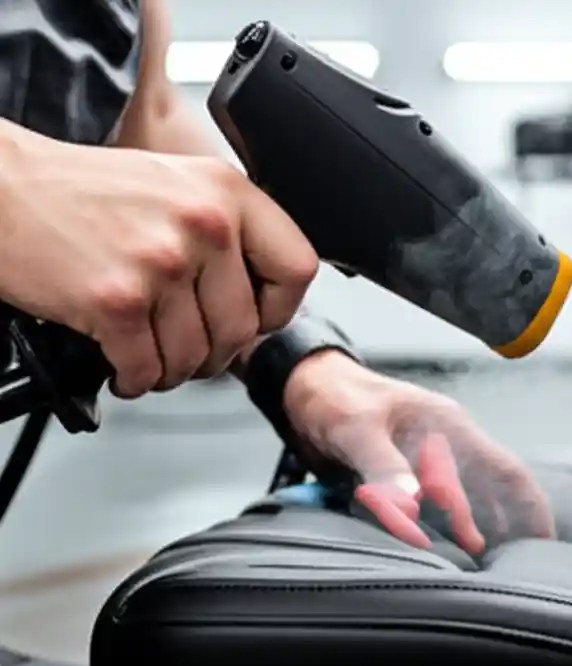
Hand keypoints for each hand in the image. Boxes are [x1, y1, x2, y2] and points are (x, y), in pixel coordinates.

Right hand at [0, 120, 317, 397]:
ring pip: (197, 356)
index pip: (298, 268)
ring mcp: (161, 263)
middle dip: (214, 354)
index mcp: (226, 191)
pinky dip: (134, 381)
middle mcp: (203, 224)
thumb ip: (223, 228)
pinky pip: (147, 369)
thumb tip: (259, 291)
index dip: (278, 308)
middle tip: (189, 352)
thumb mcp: (174, 184)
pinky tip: (121, 367)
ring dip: (172, 372)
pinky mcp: (116, 301)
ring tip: (150, 358)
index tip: (255, 318)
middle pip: (244, 328)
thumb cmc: (78, 190)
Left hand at [282, 350, 554, 553]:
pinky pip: (435, 510)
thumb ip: (384, 465)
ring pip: (467, 504)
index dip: (529, 505)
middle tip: (519, 571)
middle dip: (509, 528)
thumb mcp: (355, 428)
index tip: (545, 540)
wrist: (301, 388)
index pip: (504, 469)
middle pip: (493, 492)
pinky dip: (445, 533)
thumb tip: (414, 506)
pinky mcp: (407, 478)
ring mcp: (428, 462)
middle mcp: (447, 446)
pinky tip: (448, 557)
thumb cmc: (332, 399)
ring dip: (477, 534)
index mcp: (449, 426)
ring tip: (490, 573)